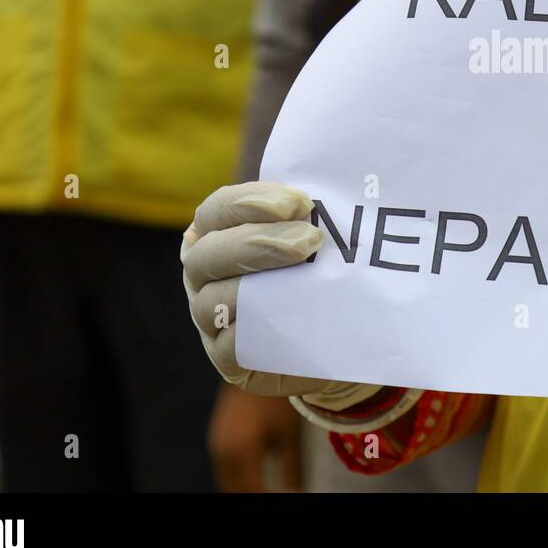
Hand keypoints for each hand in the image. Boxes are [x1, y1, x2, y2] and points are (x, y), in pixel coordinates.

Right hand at [181, 181, 378, 406]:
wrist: (343, 330)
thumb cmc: (322, 267)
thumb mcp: (316, 231)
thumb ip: (310, 210)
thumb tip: (335, 188)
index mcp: (216, 232)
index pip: (216, 210)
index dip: (249, 203)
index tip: (300, 203)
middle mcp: (204, 274)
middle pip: (207, 255)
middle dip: (257, 243)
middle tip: (310, 241)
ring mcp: (210, 320)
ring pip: (212, 302)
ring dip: (258, 287)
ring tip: (308, 278)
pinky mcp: (229, 360)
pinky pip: (229, 347)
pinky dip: (257, 331)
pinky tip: (293, 318)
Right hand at [208, 383, 303, 492]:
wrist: (255, 364)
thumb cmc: (278, 397)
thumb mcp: (289, 435)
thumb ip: (292, 469)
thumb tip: (296, 492)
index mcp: (241, 452)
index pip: (251, 492)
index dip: (266, 498)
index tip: (287, 496)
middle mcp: (222, 452)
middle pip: (234, 491)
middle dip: (252, 496)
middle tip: (274, 494)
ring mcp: (215, 445)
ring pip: (226, 483)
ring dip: (243, 490)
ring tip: (264, 490)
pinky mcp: (215, 439)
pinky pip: (223, 470)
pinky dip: (236, 481)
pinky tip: (252, 483)